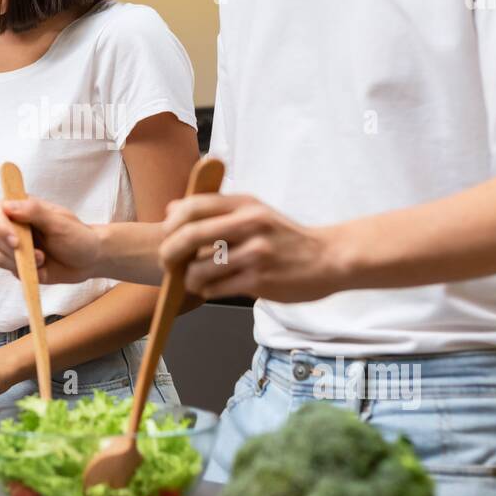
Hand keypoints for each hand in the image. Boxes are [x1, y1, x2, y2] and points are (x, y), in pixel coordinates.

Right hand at [0, 197, 99, 283]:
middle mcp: (17, 226)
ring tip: (43, 260)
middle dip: (14, 249)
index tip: (17, 240)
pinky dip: (23, 272)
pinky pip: (8, 270)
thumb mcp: (59, 222)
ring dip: (19, 262)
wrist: (90, 260)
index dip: (1, 225)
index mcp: (24, 209)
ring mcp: (16, 247)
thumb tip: (8, 206)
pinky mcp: (20, 264)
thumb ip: (34, 212)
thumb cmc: (77, 236)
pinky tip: (41, 269)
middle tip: (40, 255)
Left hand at [158, 194, 347, 302]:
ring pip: (200, 268)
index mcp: (245, 205)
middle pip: (190, 236)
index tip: (167, 235)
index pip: (193, 206)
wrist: (328, 258)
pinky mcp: (259, 280)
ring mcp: (255, 253)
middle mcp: (249, 225)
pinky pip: (216, 288)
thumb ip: (216, 210)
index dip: (171, 223)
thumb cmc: (285, 237)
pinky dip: (207, 290)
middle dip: (170, 252)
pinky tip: (214, 288)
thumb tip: (172, 209)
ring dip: (189, 278)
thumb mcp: (255, 212)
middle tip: (167, 263)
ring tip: (196, 280)